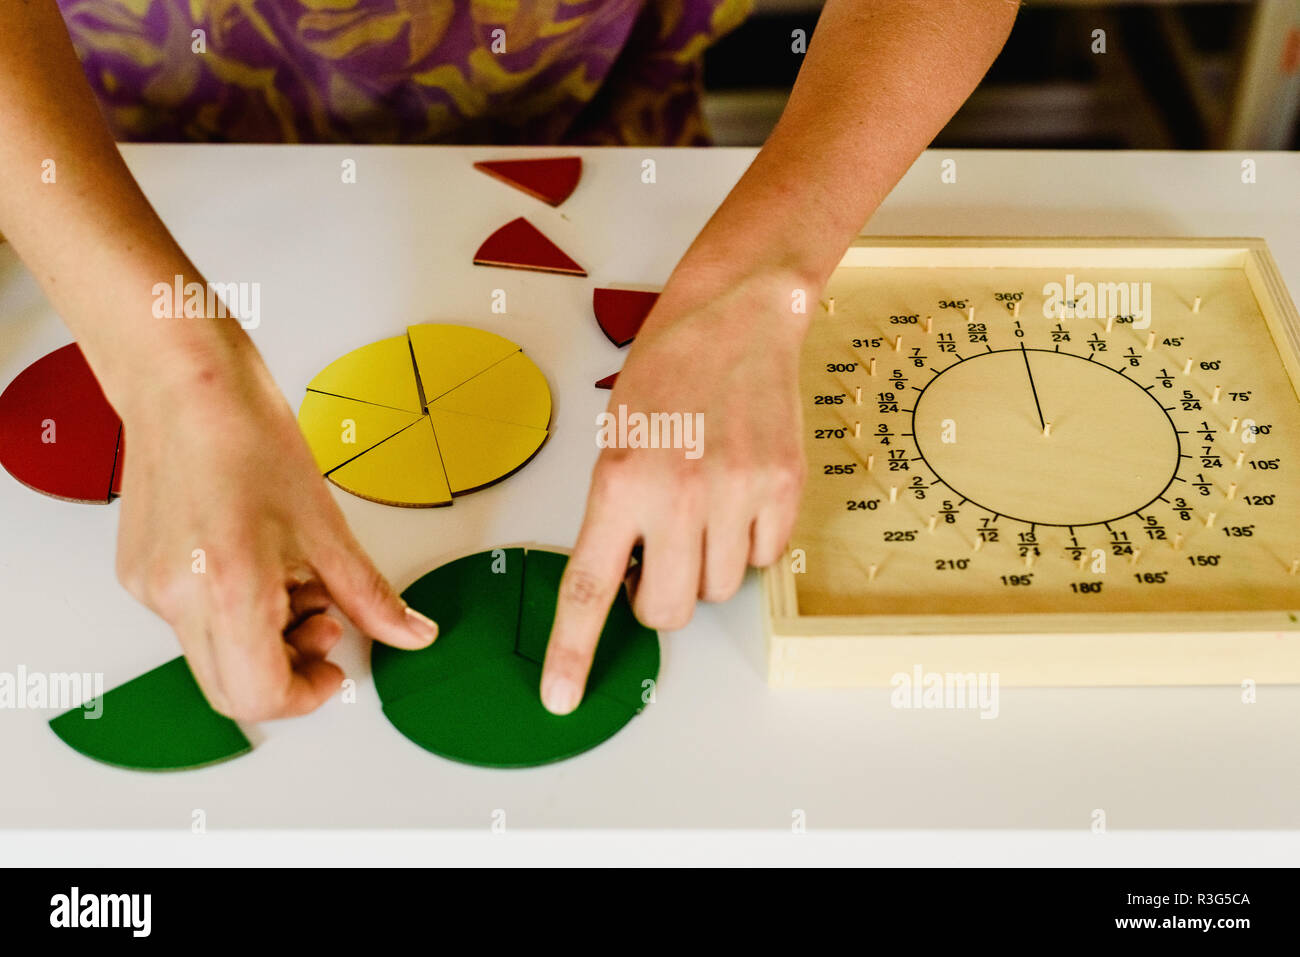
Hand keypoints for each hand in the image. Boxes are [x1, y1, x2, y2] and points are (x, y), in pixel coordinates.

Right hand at [113, 349, 436, 720]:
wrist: (184, 383)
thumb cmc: (249, 435)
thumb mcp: (327, 525)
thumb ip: (369, 595)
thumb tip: (411, 633)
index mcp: (229, 589)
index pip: (259, 696)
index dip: (306, 695)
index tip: (336, 668)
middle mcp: (177, 598)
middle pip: (231, 689)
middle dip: (288, 670)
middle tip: (325, 622)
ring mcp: (150, 588)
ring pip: (212, 654)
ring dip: (263, 638)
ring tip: (294, 578)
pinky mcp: (138, 573)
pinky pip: (191, 620)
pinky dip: (233, 611)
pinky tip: (258, 562)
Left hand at [539, 266, 809, 713]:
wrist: (736, 318)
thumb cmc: (666, 373)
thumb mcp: (615, 439)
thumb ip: (617, 514)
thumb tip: (630, 581)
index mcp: (619, 481)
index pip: (588, 588)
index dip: (572, 652)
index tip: (560, 697)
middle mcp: (678, 496)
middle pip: (666, 611)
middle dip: (659, 596)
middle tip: (660, 551)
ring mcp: (736, 495)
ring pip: (717, 590)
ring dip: (706, 566)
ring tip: (704, 503)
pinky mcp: (783, 490)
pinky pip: (762, 560)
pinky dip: (748, 541)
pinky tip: (739, 491)